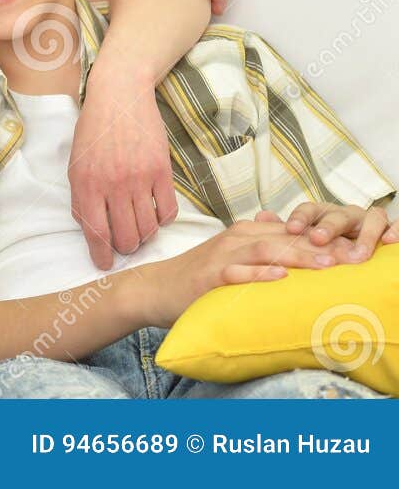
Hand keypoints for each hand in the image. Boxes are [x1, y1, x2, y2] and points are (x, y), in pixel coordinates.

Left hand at [70, 69, 177, 268]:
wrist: (119, 97)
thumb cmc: (93, 131)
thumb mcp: (75, 164)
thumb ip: (81, 198)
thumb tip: (91, 230)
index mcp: (86, 184)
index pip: (95, 233)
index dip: (101, 254)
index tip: (104, 264)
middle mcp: (113, 185)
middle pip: (126, 237)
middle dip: (125, 247)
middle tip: (125, 244)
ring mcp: (139, 179)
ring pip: (148, 229)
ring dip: (144, 236)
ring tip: (139, 230)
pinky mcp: (162, 172)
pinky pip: (168, 212)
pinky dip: (162, 220)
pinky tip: (155, 215)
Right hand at [142, 217, 342, 326]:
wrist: (155, 288)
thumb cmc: (196, 277)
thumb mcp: (229, 254)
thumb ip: (255, 240)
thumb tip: (278, 223)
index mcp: (244, 233)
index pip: (292, 232)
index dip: (325, 238)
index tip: (356, 248)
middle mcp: (235, 239)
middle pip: (285, 238)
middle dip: (323, 245)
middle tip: (356, 255)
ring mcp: (221, 256)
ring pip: (266, 250)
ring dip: (299, 255)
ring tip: (329, 263)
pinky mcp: (209, 276)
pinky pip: (237, 272)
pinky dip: (260, 273)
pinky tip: (280, 276)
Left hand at [266, 202, 397, 262]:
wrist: (362, 245)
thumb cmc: (330, 242)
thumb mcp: (309, 235)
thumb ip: (286, 229)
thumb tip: (260, 216)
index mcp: (323, 215)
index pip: (310, 209)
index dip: (300, 217)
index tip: (291, 229)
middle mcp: (347, 215)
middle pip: (337, 215)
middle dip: (328, 227)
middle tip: (318, 240)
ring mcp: (370, 222)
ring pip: (370, 218)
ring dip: (364, 235)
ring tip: (357, 255)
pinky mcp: (390, 230)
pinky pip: (395, 226)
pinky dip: (394, 231)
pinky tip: (390, 241)